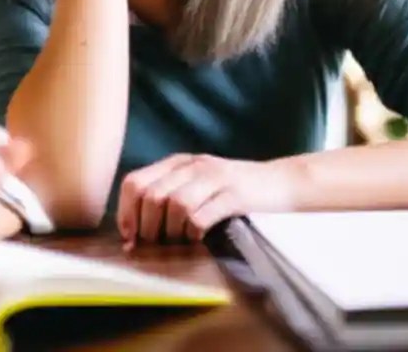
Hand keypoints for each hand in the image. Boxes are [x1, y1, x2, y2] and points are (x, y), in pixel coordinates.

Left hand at [116, 154, 299, 246]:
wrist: (282, 182)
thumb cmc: (233, 191)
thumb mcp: (196, 185)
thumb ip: (167, 201)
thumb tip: (133, 235)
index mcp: (177, 163)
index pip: (134, 182)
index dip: (126, 212)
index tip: (130, 237)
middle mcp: (192, 166)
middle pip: (151, 196)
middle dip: (148, 227)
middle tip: (157, 244)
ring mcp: (214, 178)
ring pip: (174, 204)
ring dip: (171, 231)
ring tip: (179, 240)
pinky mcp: (235, 195)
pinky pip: (202, 215)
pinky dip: (194, 232)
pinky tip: (198, 238)